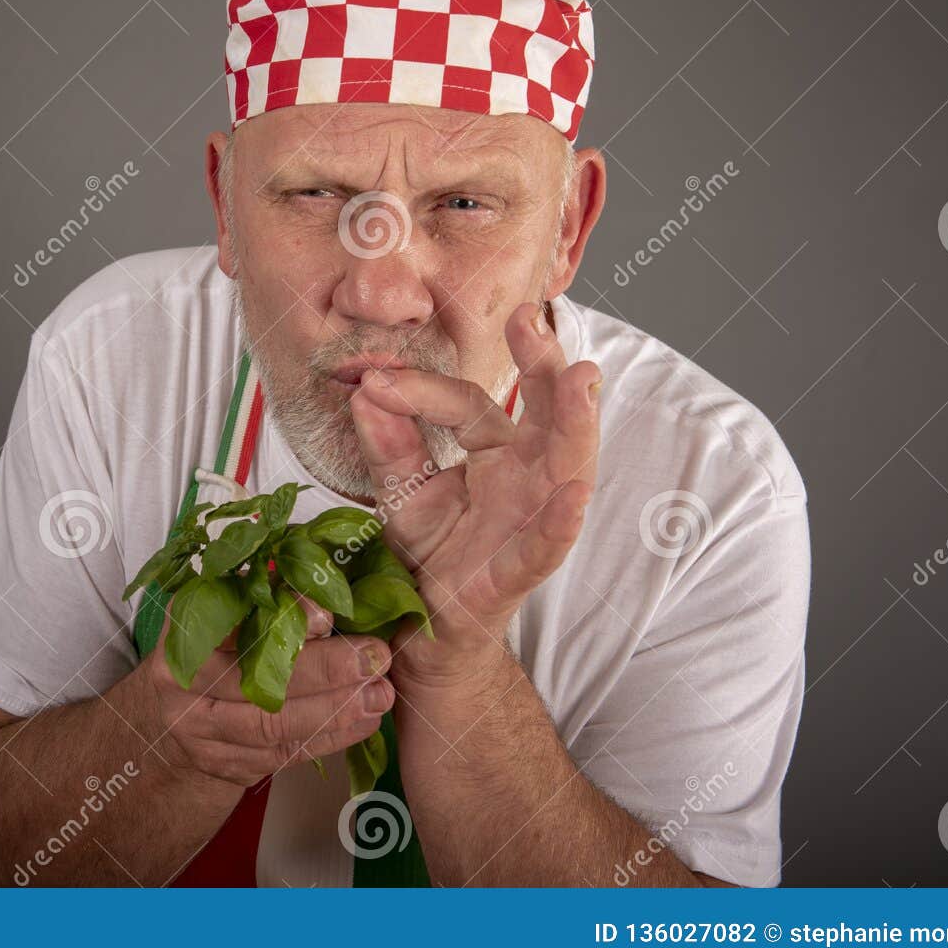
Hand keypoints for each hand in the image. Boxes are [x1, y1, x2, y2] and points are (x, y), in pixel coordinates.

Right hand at [139, 596, 393, 787]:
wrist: (177, 719)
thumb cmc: (218, 649)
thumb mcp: (229, 610)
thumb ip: (264, 592)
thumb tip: (320, 568)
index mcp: (187, 630)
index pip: (234, 623)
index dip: (282, 617)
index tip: (327, 614)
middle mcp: (183, 683)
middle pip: (257, 680)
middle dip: (325, 668)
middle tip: (375, 656)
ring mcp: (201, 730)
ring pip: (274, 724)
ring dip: (335, 709)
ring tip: (380, 694)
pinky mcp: (228, 763)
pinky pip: (285, 753)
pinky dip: (331, 738)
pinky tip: (365, 722)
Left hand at [349, 302, 601, 688]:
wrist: (422, 629)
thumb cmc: (427, 553)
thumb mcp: (399, 490)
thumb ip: (387, 442)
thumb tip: (366, 387)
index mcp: (495, 450)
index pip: (468, 403)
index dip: (422, 390)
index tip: (375, 379)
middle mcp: (524, 476)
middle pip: (545, 413)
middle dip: (544, 364)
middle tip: (530, 319)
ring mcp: (531, 520)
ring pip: (565, 465)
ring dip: (576, 423)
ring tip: (581, 380)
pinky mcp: (521, 569)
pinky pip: (546, 545)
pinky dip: (560, 522)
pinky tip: (572, 496)